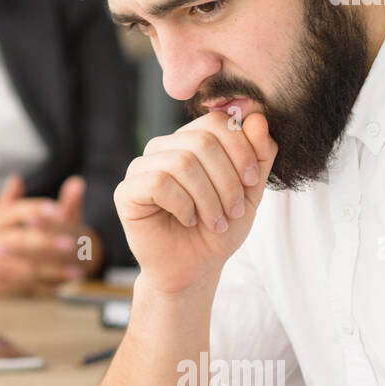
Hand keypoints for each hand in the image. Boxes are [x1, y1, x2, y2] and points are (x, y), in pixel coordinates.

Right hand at [0, 175, 90, 296]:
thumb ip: (12, 197)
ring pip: (25, 268)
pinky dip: (44, 289)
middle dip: (46, 242)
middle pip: (20, 241)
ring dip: (52, 271)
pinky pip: (23, 289)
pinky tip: (63, 288)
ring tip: (78, 270)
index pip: (17, 212)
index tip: (60, 210)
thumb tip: (17, 178)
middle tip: (72, 243)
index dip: (39, 210)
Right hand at [114, 111, 276, 296]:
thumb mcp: (250, 191)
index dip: (240, 148)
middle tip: (235, 211)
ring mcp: (141, 168)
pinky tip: (187, 220)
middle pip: (201, 141)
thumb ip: (258, 155)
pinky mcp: (126, 191)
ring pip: (182, 162)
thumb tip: (257, 117)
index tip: (252, 181)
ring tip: (215, 221)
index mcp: (189, 141)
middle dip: (227, 180)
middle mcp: (162, 148)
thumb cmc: (218, 228)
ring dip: (208, 198)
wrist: (195, 268)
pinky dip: (183, 205)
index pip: (215, 121)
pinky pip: (158, 183)